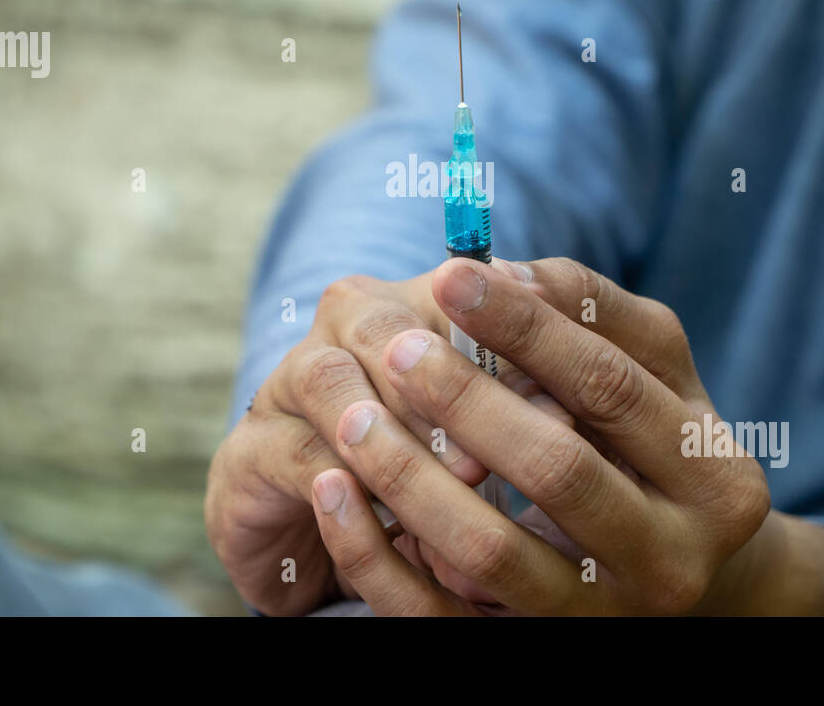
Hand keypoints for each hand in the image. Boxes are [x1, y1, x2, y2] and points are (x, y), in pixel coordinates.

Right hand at [204, 267, 565, 614]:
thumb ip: (516, 408)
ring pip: (332, 382)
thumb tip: (571, 411)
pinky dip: (351, 491)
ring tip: (461, 478)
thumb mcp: (483, 437)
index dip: (510, 343)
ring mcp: (290, 380)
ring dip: (397, 431)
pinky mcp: (252, 449)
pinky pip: (300, 458)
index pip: (457, 296)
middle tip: (503, 446)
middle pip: (383, 323)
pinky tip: (394, 518)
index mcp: (410, 302)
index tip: (568, 405)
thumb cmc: (425, 473)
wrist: (320, 527)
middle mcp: (344, 325)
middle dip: (446, 383)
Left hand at [309, 258, 823, 614]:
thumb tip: (504, 272)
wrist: (687, 581)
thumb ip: (596, 313)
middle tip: (399, 343)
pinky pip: (439, 617)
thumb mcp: (655, 375)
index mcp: (716, 480)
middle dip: (470, 397)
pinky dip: (379, 555)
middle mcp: (672, 561)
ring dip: (413, 476)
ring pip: (492, 552)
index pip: (611, 387)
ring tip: (355, 414)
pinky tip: (333, 489)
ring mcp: (603, 620)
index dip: (529, 327)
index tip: (453, 275)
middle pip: (559, 468)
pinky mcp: (533, 652)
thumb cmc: (656, 447)